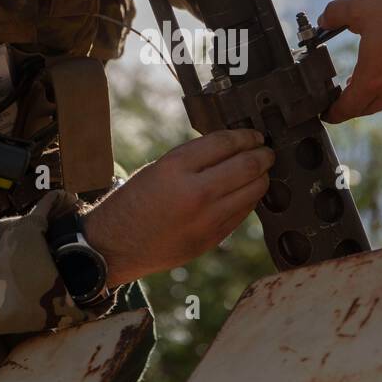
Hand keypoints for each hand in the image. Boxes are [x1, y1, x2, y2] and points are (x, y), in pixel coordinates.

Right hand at [83, 128, 273, 285]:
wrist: (115, 246)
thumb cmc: (133, 203)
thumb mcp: (158, 168)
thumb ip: (194, 158)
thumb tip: (232, 148)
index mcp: (175, 168)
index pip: (224, 143)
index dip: (245, 136)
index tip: (254, 135)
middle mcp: (194, 193)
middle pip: (247, 166)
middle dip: (263, 155)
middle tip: (266, 151)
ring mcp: (206, 219)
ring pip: (253, 192)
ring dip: (262, 178)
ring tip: (262, 171)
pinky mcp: (212, 239)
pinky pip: (243, 214)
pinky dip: (249, 200)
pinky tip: (246, 193)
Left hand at [320, 0, 381, 123]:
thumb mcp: (361, 5)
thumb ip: (335, 14)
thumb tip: (322, 20)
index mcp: (373, 79)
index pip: (345, 108)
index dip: (332, 112)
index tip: (326, 114)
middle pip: (367, 106)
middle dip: (354, 101)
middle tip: (346, 91)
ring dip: (381, 92)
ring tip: (376, 75)